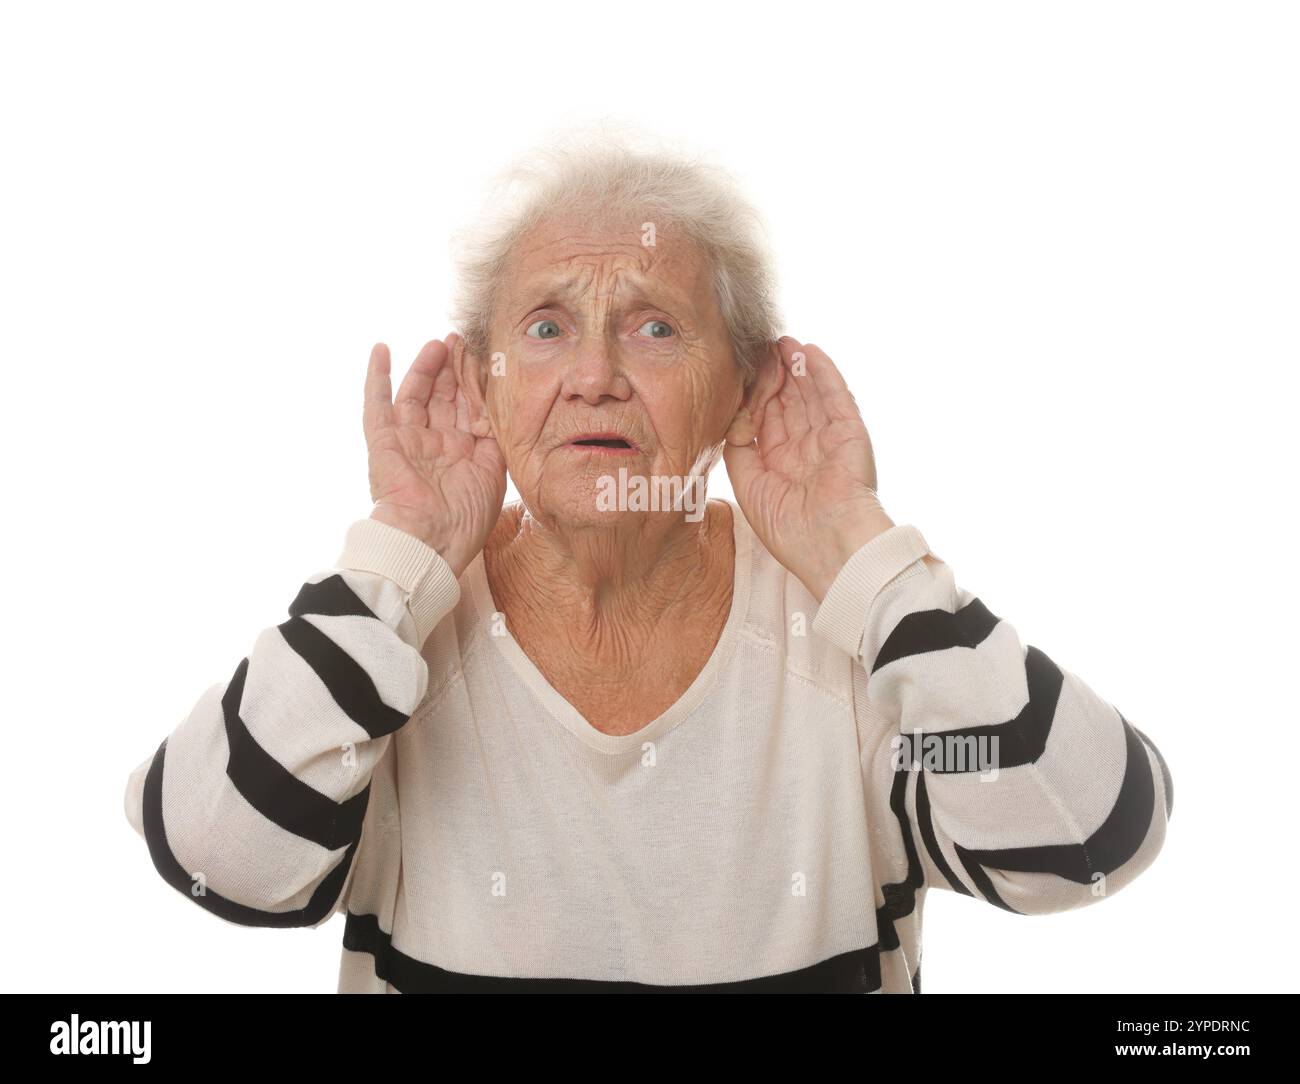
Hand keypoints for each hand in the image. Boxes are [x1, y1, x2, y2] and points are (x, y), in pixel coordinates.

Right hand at [363, 334, 506, 576]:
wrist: (430, 544)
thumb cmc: (465, 519)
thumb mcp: (493, 473)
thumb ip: (494, 438)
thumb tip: (496, 406)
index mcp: (461, 455)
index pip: (469, 410)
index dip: (475, 384)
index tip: (484, 358)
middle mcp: (434, 446)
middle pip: (443, 398)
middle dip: (452, 369)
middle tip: (461, 341)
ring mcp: (408, 443)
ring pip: (416, 396)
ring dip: (426, 368)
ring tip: (438, 344)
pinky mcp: (383, 444)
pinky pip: (376, 406)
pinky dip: (377, 377)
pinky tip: (381, 350)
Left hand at [723, 337, 895, 601]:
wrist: (832, 547)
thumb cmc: (791, 530)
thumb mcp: (749, 486)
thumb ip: (739, 449)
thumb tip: (734, 416)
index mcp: (782, 464)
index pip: (764, 419)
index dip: (752, 395)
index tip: (738, 372)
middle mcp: (805, 448)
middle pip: (786, 401)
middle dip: (772, 374)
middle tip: (758, 346)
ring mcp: (828, 438)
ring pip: (809, 394)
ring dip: (795, 366)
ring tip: (779, 341)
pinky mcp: (849, 432)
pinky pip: (835, 395)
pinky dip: (822, 372)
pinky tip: (808, 351)